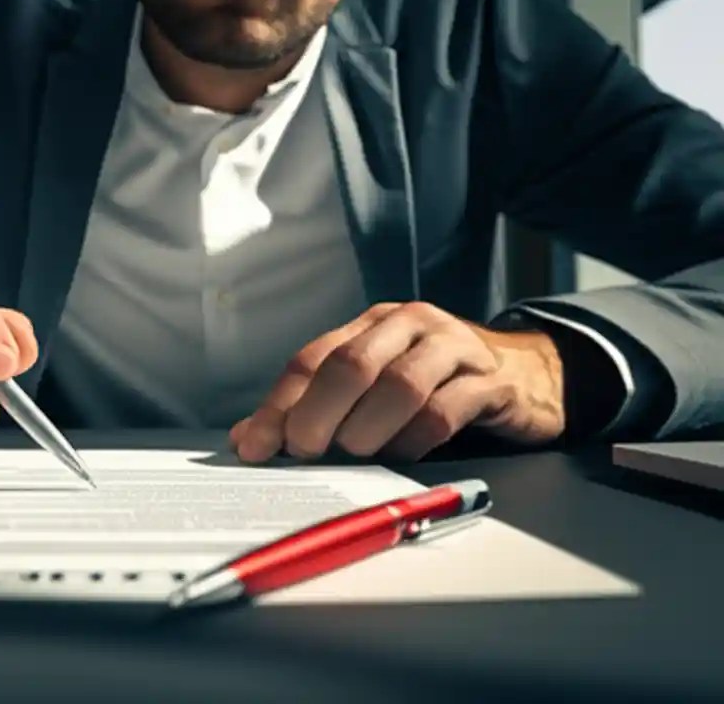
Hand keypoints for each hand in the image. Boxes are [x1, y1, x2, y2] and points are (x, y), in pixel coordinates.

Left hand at [229, 302, 564, 462]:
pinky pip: (446, 411)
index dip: (278, 404)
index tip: (255, 447)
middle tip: (304, 451)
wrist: (533, 375)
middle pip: (351, 365)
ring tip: (354, 454)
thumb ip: (316, 408)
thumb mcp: (375, 389)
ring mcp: (454, 349)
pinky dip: (415, 440)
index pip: (312, 359)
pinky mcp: (492, 382)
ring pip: (399, 385)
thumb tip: (249, 438)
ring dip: (367, 428)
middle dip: (317, 413)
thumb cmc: (441, 386)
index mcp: (372, 325)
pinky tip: (402, 458)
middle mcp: (410, 326)